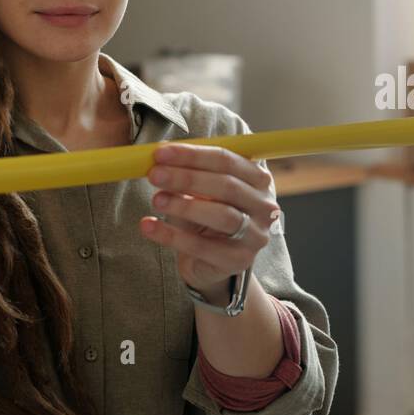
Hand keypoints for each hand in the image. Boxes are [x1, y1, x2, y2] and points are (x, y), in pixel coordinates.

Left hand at [139, 143, 277, 298]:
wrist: (211, 261)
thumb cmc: (206, 215)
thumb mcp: (200, 190)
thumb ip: (188, 171)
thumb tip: (160, 152)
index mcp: (258, 179)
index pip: (227, 160)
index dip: (193, 155)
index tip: (161, 153)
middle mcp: (264, 205)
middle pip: (227, 186)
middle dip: (187, 178)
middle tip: (155, 174)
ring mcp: (256, 235)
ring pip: (222, 215)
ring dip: (184, 206)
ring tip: (156, 200)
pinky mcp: (239, 260)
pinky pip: (202, 247)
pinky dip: (171, 236)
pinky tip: (149, 226)